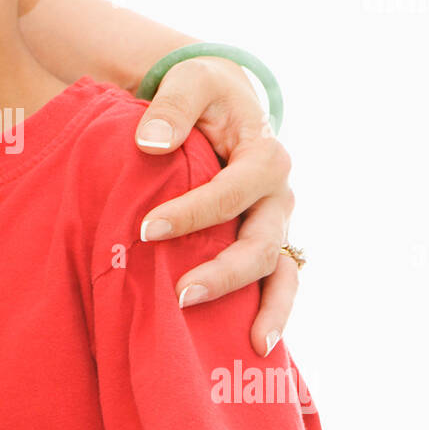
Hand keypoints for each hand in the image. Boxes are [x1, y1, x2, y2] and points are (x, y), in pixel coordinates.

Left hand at [134, 57, 296, 355]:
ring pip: (280, 273)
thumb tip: (150, 144)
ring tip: (246, 343)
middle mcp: (278, 196)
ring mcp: (274, 225)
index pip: (235, 189)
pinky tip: (255, 347)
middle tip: (179, 294)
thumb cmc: (199, 93)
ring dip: (262, 307)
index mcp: (264, 154)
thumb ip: (172, 108)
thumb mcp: (188, 82)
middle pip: (262, 242)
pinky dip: (273, 314)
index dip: (195, 212)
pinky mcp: (264, 245)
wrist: (217, 103)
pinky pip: (277, 285)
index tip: (148, 229)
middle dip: (224, 272)